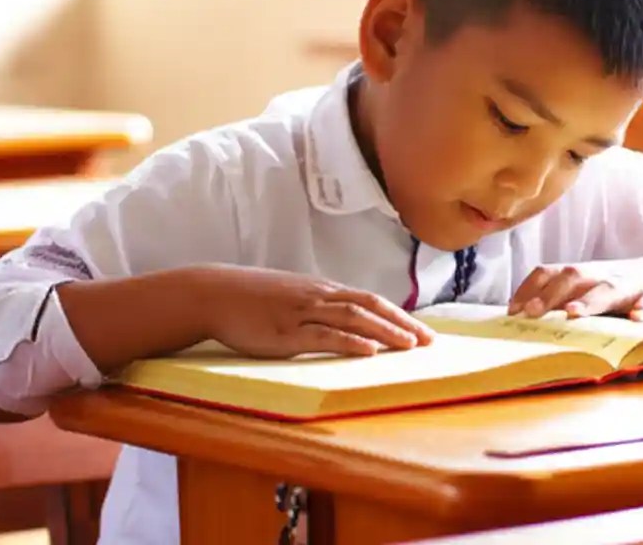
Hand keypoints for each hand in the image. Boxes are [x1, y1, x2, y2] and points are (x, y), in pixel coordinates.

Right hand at [204, 267, 434, 357]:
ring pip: (353, 319)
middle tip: (428, 342)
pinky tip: (368, 351)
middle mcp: (318, 297)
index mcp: (322, 290)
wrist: (214, 293)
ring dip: (384, 332)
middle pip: (370, 306)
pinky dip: (350, 342)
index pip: (370, 300)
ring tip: (408, 345)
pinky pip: (324, 335)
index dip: (398, 315)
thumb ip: (317, 306)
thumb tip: (341, 319)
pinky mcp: (286, 332)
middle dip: (402, 324)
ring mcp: (303, 313)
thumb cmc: (251, 297)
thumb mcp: (291, 296)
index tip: (421, 331)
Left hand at [508, 256, 642, 320]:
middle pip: (574, 277)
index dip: (530, 289)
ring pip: (610, 289)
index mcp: (585, 274)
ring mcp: (633, 286)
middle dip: (550, 295)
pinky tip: (638, 318)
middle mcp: (605, 275)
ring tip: (573, 313)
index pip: (551, 273)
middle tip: (531, 314)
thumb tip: (523, 317)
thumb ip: (564, 298)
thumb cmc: (622, 289)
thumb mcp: (592, 288)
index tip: (512, 310)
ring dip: (590, 301)